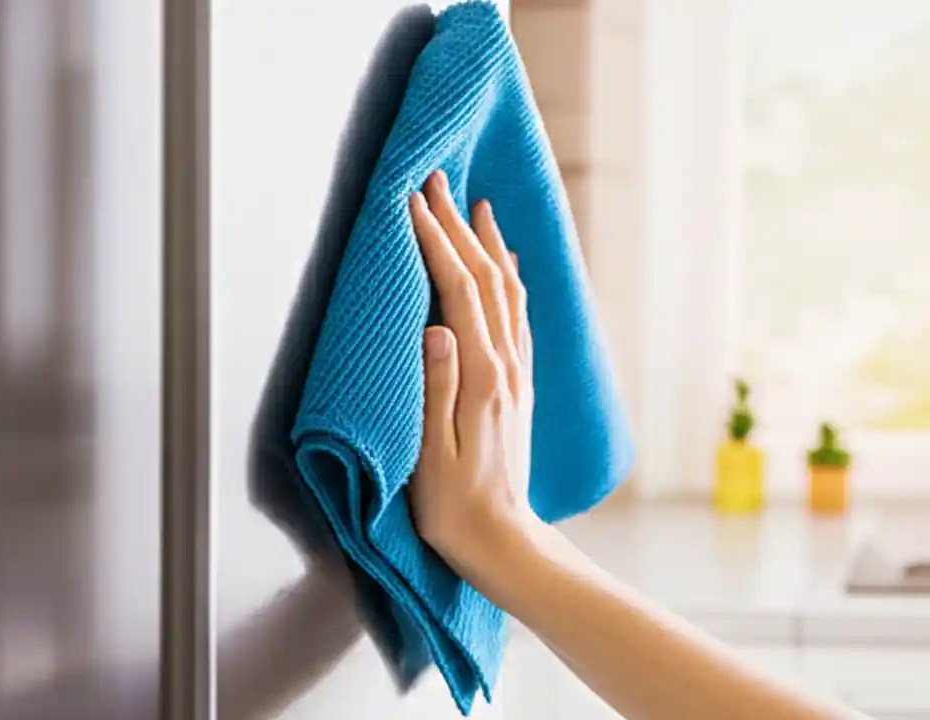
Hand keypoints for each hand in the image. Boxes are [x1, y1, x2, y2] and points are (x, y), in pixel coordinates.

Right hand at [408, 170, 540, 579]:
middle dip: (458, 225)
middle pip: (485, 279)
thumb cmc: (453, 506)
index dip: (436, 242)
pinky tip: (504, 264)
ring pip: (507, 291)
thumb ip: (435, 388)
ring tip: (476, 204)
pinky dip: (508, 278)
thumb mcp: (430, 455)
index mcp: (480, 378)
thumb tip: (436, 327)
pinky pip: (517, 316)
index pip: (458, 292)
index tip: (412, 201)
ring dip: (488, 243)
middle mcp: (505, 367)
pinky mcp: (517, 385)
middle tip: (437, 180)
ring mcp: (516, 374)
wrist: (503, 540)